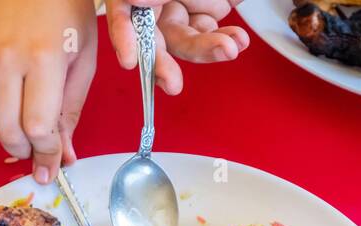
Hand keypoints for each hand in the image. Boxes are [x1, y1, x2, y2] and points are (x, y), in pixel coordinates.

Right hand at [0, 0, 98, 183]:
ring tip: (24, 131)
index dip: (46, 154)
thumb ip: (71, 112)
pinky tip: (7, 111)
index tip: (52, 166)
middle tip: (40, 150)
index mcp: (42, 59)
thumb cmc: (64, 12)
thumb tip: (63, 157)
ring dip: (5, 139)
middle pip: (8, 133)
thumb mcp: (82, 62)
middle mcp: (6, 59)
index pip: (37, 128)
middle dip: (27, 152)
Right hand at [107, 0, 248, 94]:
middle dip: (163, 63)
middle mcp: (154, 3)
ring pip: (186, 42)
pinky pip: (211, 35)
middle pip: (153, 38)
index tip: (129, 60)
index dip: (123, 36)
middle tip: (173, 84)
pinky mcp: (205, 15)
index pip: (122, 13)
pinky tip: (238, 39)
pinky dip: (226, 40)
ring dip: (208, 49)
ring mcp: (180, 8)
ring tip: (232, 46)